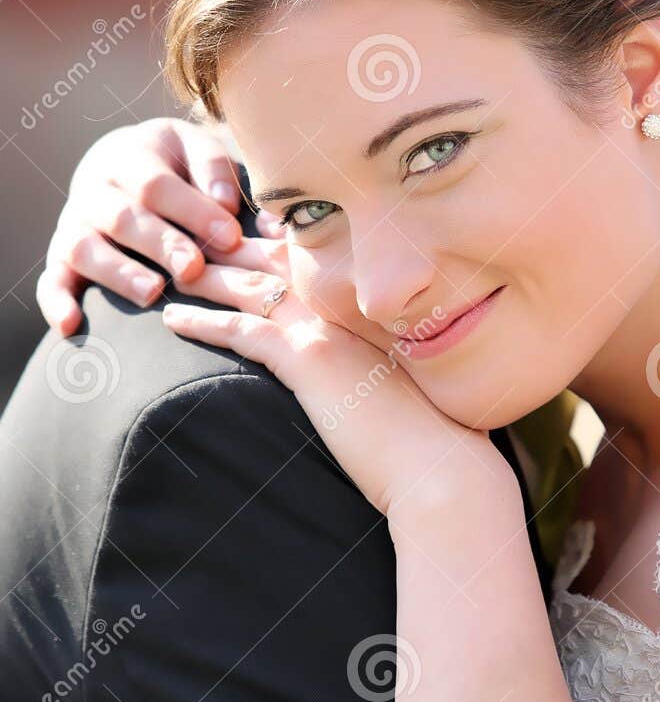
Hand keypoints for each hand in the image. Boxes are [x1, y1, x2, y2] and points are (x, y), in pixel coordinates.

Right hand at [37, 117, 285, 335]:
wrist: (123, 158)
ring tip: (152, 293)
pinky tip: (72, 327)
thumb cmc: (175, 162)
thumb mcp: (195, 147)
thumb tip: (226, 203)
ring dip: (116, 273)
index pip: (158, 185)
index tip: (230, 236)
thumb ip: (212, 167)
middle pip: (122, 218)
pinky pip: (51, 280)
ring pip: (83, 248)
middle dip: (159, 244)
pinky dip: (56, 303)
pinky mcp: (62, 256)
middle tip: (192, 268)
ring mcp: (75, 224)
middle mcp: (95, 191)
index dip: (194, 211)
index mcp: (130, 158)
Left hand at [159, 254, 505, 516]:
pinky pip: (241, 330)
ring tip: (176, 272)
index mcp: (380, 303)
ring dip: (208, 277)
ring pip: (252, 287)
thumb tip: (389, 371)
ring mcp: (329, 329)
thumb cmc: (442, 437)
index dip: (280, 244)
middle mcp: (353, 304)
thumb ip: (400, 361)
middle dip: (234, 247)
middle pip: (279, 261)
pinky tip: (174, 321)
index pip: (319, 259)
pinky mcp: (307, 362)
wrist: (444, 466)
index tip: (249, 236)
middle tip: (196, 240)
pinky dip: (203, 322)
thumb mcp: (423, 383)